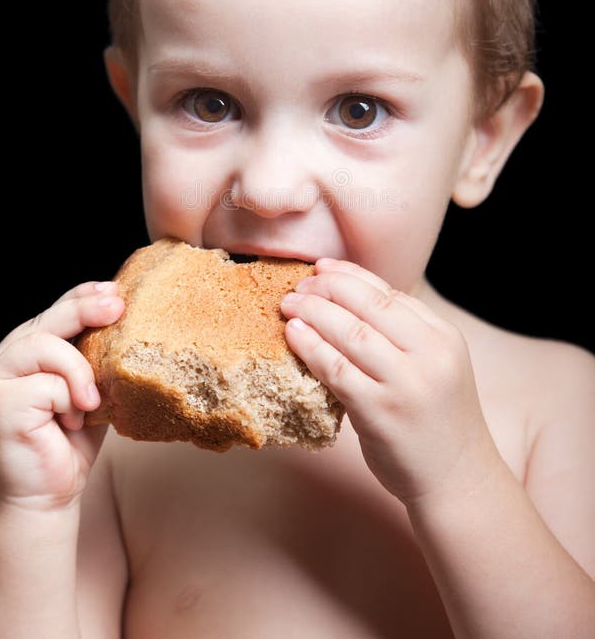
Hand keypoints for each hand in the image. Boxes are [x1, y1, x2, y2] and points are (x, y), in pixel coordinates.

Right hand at [0, 282, 123, 511]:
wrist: (48, 495)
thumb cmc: (70, 442)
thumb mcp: (91, 390)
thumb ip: (97, 359)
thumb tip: (129, 321)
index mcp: (31, 349)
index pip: (57, 310)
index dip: (83, 295)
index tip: (114, 291)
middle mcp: (9, 358)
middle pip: (49, 319)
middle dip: (86, 308)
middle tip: (117, 307)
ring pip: (45, 345)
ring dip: (78, 370)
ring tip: (92, 401)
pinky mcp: (0, 402)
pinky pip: (46, 384)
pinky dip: (68, 401)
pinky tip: (70, 423)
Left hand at [280, 258, 500, 506]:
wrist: (457, 478)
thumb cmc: (436, 419)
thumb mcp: (436, 366)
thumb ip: (403, 334)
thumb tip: (348, 298)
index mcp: (443, 336)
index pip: (390, 292)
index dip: (350, 275)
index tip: (322, 268)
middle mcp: (430, 355)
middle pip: (369, 305)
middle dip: (327, 288)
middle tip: (298, 285)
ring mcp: (406, 383)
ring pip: (351, 333)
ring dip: (313, 312)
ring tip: (288, 304)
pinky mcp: (380, 412)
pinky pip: (337, 369)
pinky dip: (311, 347)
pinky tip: (294, 335)